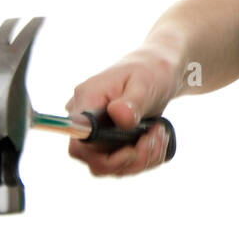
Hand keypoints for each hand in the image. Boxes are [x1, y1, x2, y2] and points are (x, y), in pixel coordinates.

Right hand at [65, 46, 178, 177]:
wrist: (160, 71)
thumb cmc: (151, 71)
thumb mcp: (145, 83)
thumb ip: (132, 101)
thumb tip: (118, 115)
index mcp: (87, 100)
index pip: (79, 143)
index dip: (102, 157)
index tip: (132, 149)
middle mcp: (86, 120)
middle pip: (95, 161)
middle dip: (131, 159)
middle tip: (155, 137)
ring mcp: (97, 133)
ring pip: (111, 167)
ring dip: (142, 158)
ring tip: (160, 132)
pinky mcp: (109, 143)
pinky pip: (123, 164)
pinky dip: (144, 158)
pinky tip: (157, 138)